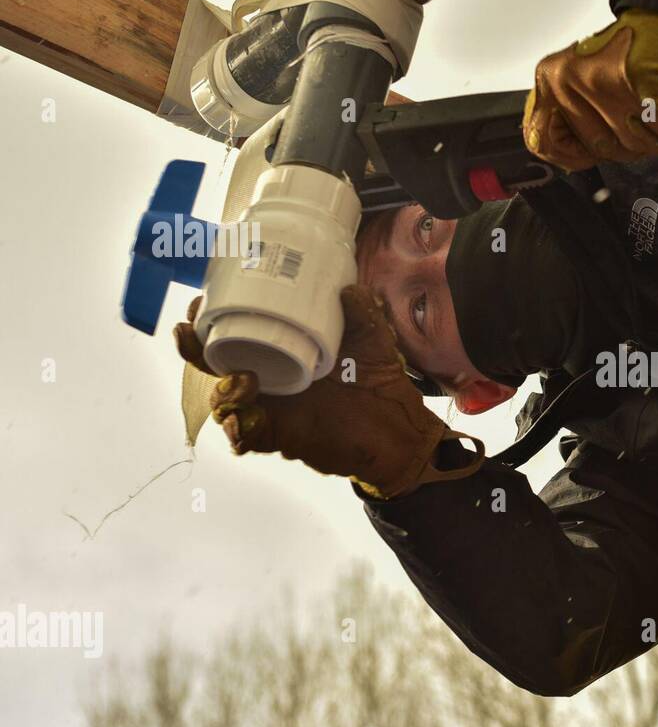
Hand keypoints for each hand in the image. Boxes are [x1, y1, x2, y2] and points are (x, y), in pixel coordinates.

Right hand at [173, 286, 483, 497]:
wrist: (399, 429)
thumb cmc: (378, 380)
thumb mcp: (372, 339)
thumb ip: (363, 313)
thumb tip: (350, 288)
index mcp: (280, 347)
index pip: (235, 329)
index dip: (211, 316)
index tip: (202, 299)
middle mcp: (267, 376)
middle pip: (214, 361)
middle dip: (193, 345)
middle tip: (190, 329)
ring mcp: (270, 408)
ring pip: (224, 400)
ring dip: (222, 389)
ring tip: (242, 379)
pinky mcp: (279, 436)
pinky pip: (245, 438)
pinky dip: (237, 431)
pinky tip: (240, 423)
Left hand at [522, 7, 657, 171]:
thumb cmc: (632, 51)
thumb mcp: (584, 85)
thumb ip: (571, 120)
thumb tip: (569, 160)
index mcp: (549, 80)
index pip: (544, 144)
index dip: (580, 155)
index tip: (605, 146)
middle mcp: (567, 78)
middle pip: (601, 147)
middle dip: (634, 147)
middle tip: (652, 132)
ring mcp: (600, 77)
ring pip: (632, 141)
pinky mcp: (636, 76)